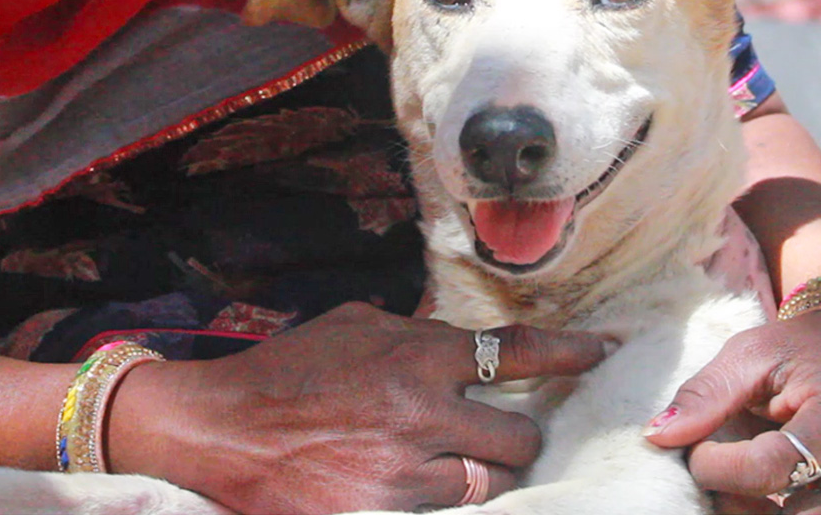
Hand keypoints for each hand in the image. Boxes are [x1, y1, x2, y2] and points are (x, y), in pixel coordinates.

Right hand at [108, 301, 606, 514]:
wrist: (218, 429)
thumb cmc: (287, 369)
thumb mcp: (356, 325)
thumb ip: (416, 332)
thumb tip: (464, 341)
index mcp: (417, 356)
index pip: (517, 351)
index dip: (570, 351)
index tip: (602, 352)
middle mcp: (420, 413)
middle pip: (519, 439)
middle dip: (517, 441)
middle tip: (495, 438)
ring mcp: (402, 473)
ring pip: (489, 487)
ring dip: (482, 479)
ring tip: (452, 468)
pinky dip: (439, 505)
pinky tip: (414, 488)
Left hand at [644, 311, 820, 514]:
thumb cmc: (806, 349)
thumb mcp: (753, 353)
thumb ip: (706, 395)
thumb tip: (656, 436)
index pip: (769, 469)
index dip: (717, 467)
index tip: (696, 450)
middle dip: (738, 506)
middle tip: (716, 476)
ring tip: (739, 483)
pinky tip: (766, 494)